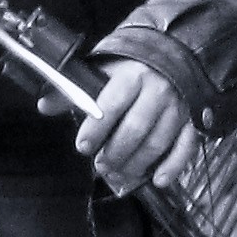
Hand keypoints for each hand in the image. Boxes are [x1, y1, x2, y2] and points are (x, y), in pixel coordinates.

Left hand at [67, 59, 200, 194]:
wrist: (172, 56)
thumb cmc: (130, 70)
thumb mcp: (102, 72)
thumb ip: (74, 91)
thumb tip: (44, 106)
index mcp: (132, 75)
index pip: (112, 104)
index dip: (96, 129)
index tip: (83, 146)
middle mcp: (158, 90)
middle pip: (135, 129)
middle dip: (115, 153)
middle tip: (100, 165)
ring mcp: (177, 108)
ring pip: (157, 143)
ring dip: (136, 164)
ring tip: (119, 173)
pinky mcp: (192, 122)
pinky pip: (185, 148)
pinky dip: (173, 167)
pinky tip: (158, 180)